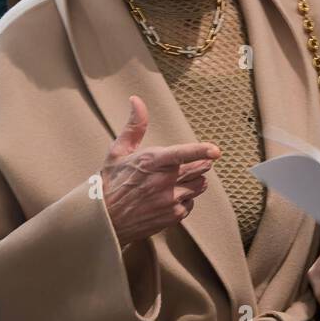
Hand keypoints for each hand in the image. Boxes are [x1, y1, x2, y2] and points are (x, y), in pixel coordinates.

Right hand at [100, 96, 219, 245]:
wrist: (103, 221)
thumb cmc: (111, 182)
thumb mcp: (118, 152)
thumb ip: (134, 126)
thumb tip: (136, 99)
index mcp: (150, 162)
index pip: (180, 154)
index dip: (200, 151)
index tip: (216, 151)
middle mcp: (162, 181)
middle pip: (199, 168)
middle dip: (201, 163)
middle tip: (190, 164)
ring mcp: (169, 200)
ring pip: (200, 185)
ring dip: (194, 181)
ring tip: (174, 182)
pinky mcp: (173, 216)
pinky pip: (192, 203)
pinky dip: (185, 199)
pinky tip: (168, 199)